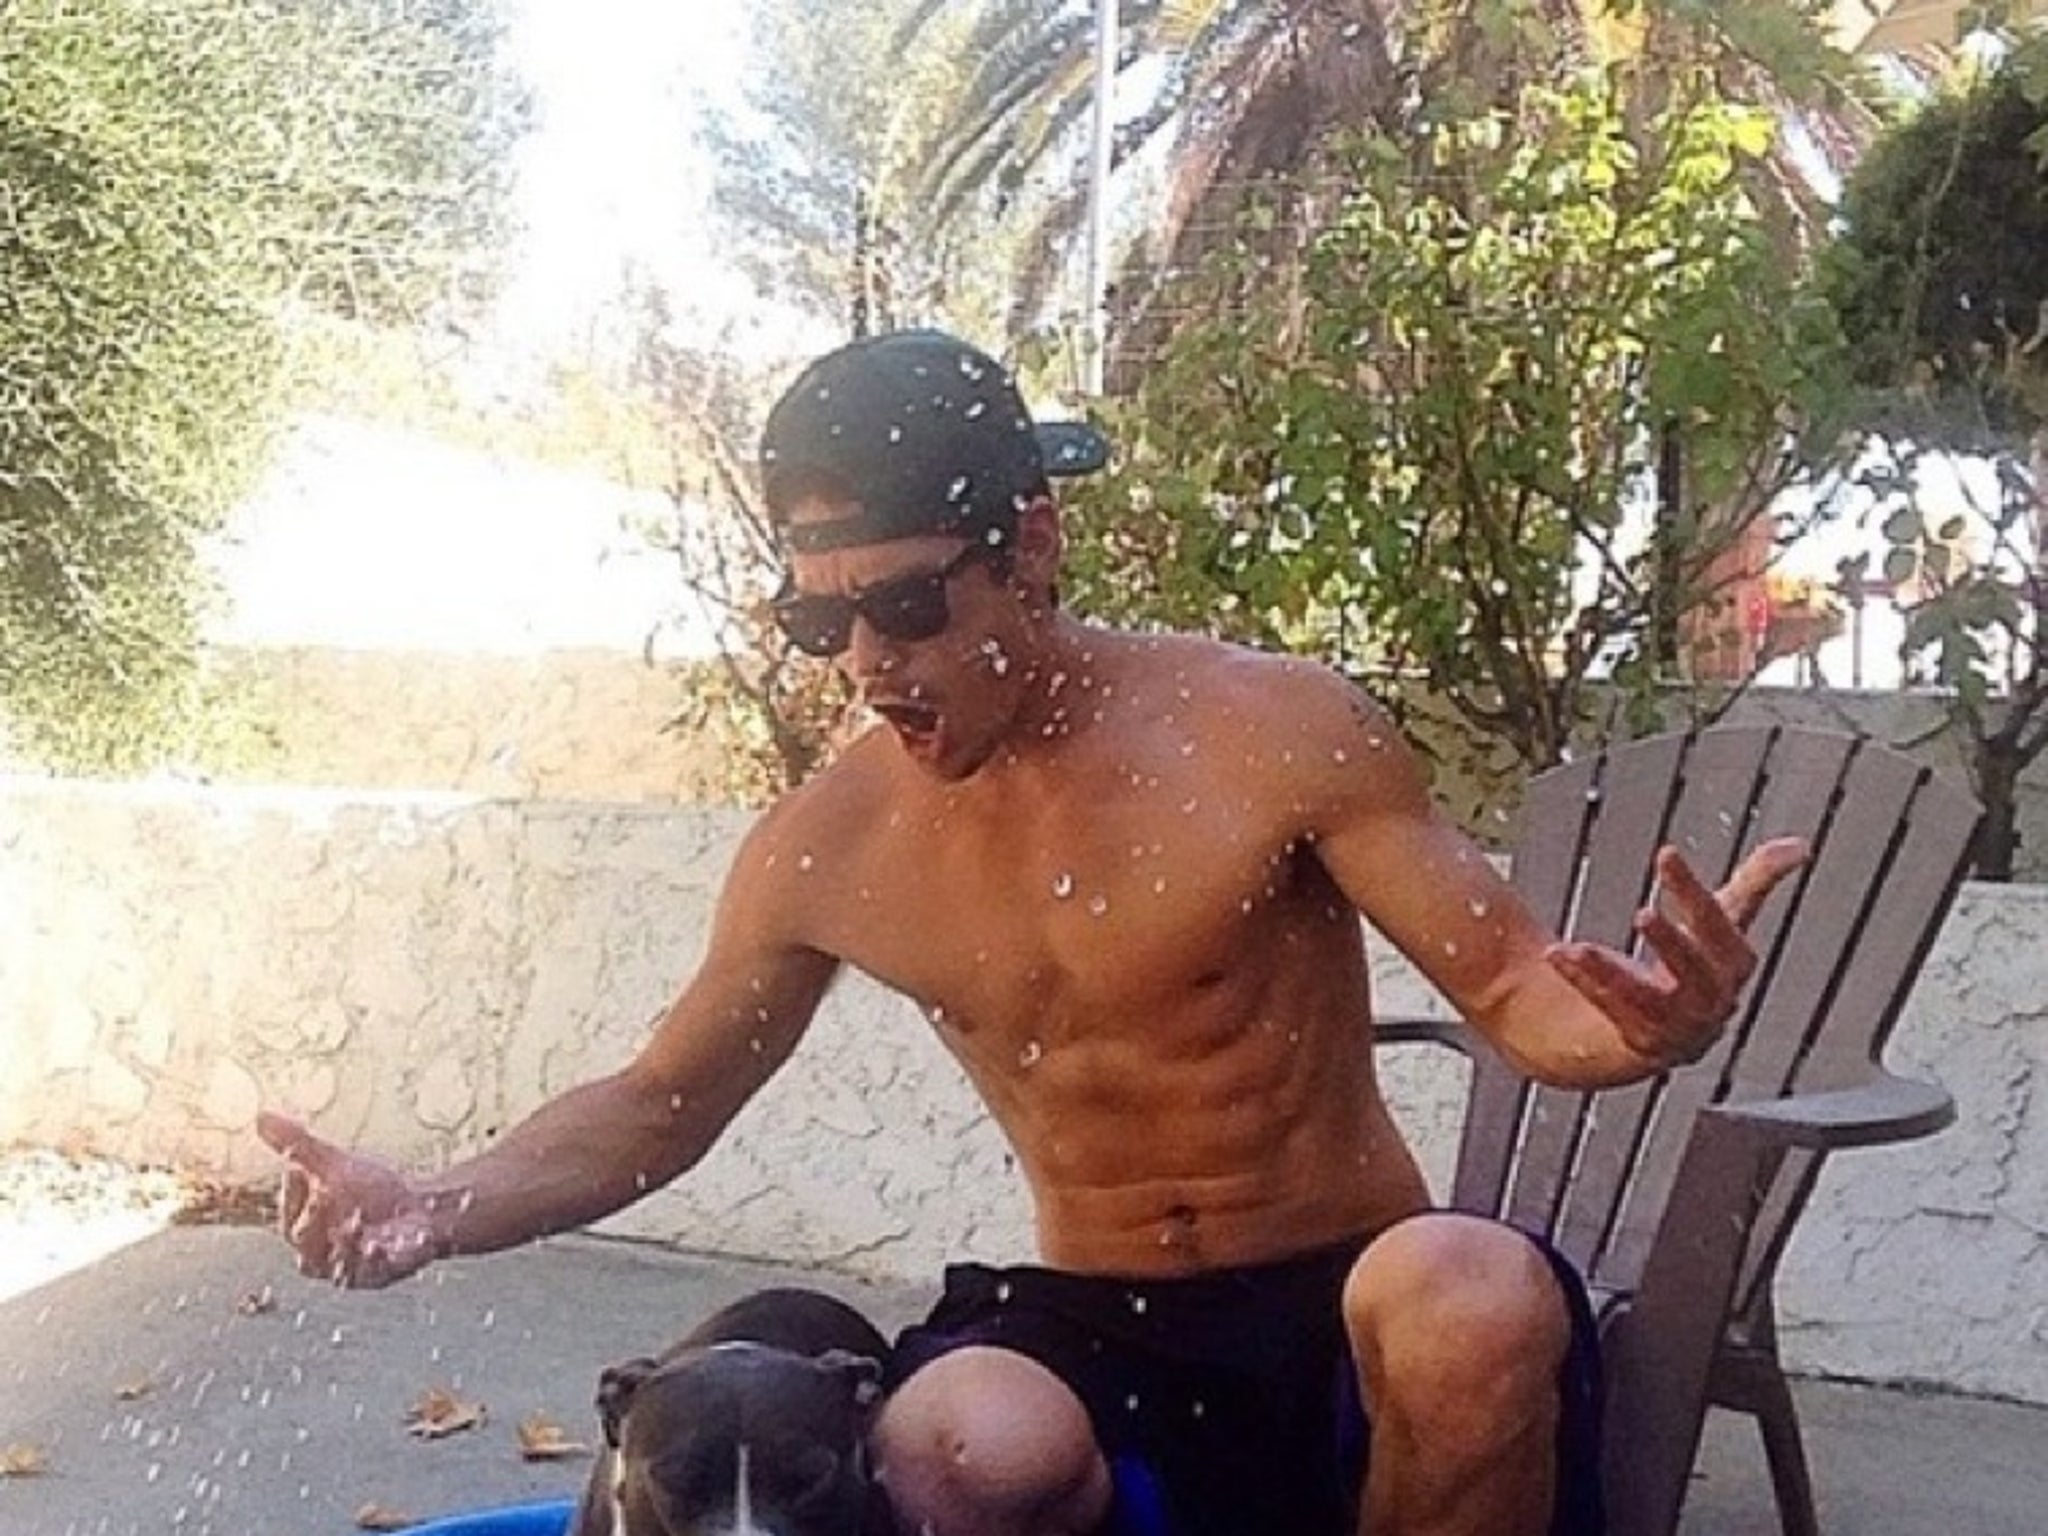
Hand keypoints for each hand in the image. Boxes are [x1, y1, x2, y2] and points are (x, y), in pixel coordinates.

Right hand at [256, 1111, 447, 1288]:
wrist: (420, 1208)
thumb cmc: (369, 1190)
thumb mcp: (333, 1164)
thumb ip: (297, 1146)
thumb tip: (261, 1116)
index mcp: (303, 1236)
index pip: (286, 1222)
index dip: (292, 1196)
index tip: (302, 1170)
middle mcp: (323, 1259)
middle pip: (308, 1244)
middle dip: (317, 1215)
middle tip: (329, 1189)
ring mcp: (354, 1269)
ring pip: (341, 1260)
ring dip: (347, 1239)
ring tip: (356, 1219)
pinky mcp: (385, 1273)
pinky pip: (382, 1267)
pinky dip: (384, 1254)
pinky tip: (386, 1239)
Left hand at [1544, 837, 1808, 1069]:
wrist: (1652, 1035)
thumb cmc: (1689, 969)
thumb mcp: (1721, 922)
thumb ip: (1756, 882)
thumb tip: (1800, 846)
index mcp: (1732, 965)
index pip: (1719, 924)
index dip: (1694, 890)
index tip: (1665, 854)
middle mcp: (1712, 1001)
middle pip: (1696, 971)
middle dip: (1672, 942)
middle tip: (1643, 912)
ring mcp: (1678, 1030)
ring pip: (1648, 1002)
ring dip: (1613, 972)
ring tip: (1580, 947)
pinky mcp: (1640, 1047)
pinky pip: (1611, 1014)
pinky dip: (1585, 983)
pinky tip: (1560, 954)